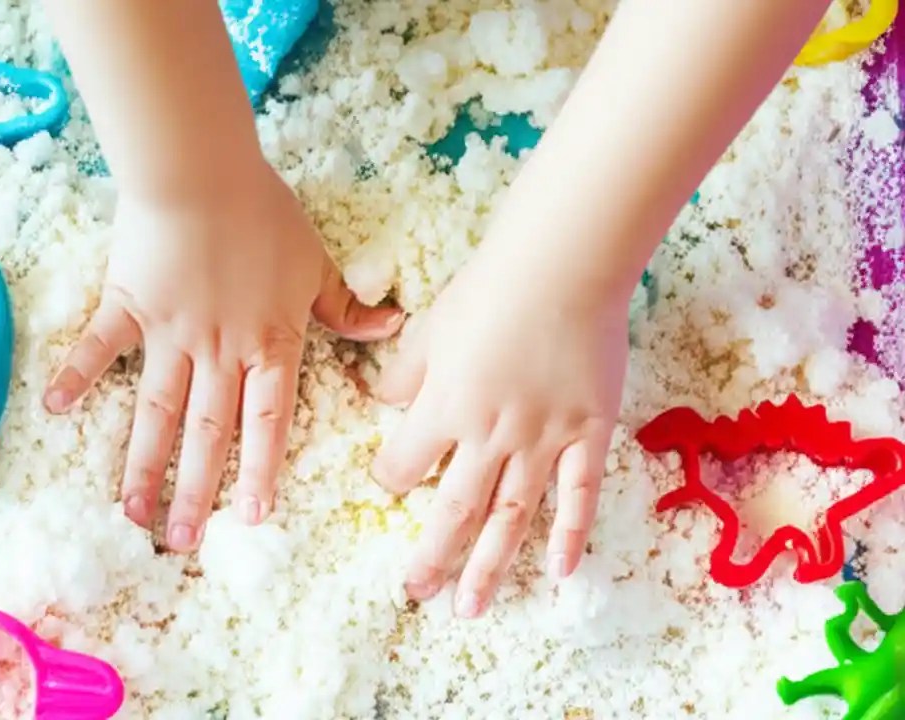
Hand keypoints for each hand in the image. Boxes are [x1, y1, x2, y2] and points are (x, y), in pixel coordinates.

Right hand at [46, 161, 402, 550]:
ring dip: (144, 465)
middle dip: (196, 491)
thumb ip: (347, 306)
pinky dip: (76, 376)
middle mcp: (219, 351)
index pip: (267, 422)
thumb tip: (393, 328)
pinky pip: (100, 347)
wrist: (204, 170)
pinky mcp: (128, 306)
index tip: (250, 518)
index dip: (260, 471)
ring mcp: (170, 333)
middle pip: (209, 433)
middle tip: (181, 541)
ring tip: (132, 512)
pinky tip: (56, 411)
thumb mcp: (315, 262)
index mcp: (268, 343)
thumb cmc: (264, 213)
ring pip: (157, 411)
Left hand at [373, 235, 626, 617]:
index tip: (388, 483)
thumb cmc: (490, 289)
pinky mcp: (588, 434)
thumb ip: (404, 373)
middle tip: (415, 592)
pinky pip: (579, 495)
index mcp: (444, 407)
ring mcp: (543, 440)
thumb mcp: (428, 328)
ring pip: (512, 518)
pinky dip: (570, 535)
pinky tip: (560, 572)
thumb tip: (381, 402)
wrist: (562, 266)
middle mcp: (489, 435)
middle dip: (432, 557)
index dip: (390, 477)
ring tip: (471, 607)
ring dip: (490, 567)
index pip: (405, 465)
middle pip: (454, 510)